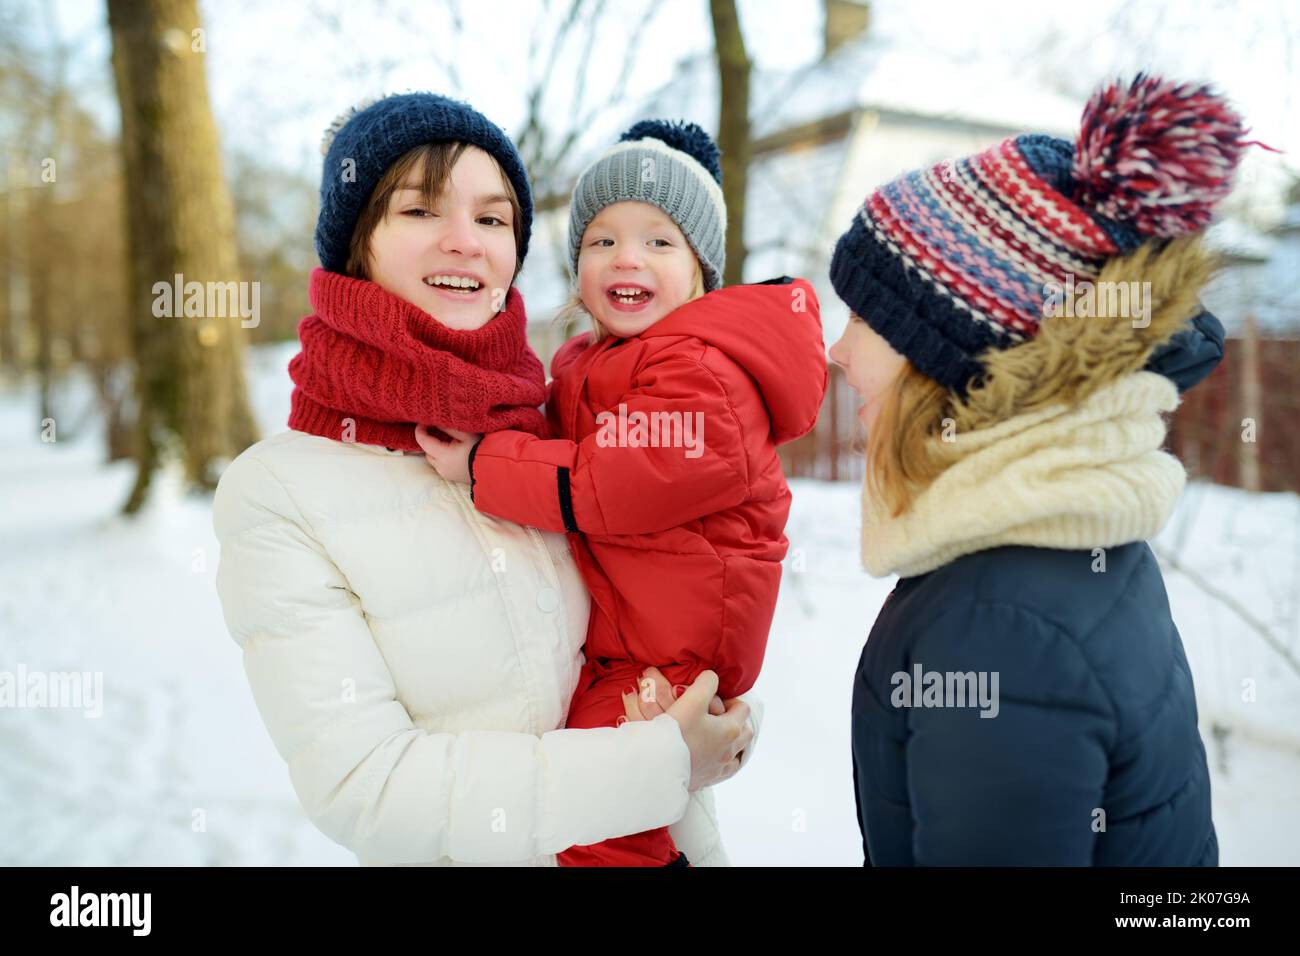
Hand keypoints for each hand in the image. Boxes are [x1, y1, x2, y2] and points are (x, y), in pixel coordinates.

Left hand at [414, 425, 480, 483]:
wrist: (494, 469)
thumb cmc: (481, 450)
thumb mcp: (466, 435)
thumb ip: (448, 428)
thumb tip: (435, 422)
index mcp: (443, 456)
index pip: (423, 441)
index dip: (420, 430)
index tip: (424, 421)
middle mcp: (440, 467)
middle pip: (427, 451)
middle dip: (429, 439)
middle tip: (436, 428)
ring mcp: (445, 474)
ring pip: (433, 459)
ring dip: (435, 449)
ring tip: (446, 439)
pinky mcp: (450, 477)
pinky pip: (440, 464)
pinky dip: (442, 456)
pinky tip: (452, 449)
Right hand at [621, 668, 749, 791]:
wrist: (657, 765)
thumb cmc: (676, 731)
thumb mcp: (692, 699)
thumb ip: (706, 683)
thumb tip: (712, 678)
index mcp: (730, 730)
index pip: (743, 709)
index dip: (731, 700)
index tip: (714, 699)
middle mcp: (729, 751)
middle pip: (744, 732)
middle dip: (734, 721)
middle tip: (716, 716)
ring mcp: (719, 768)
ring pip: (736, 754)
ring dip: (730, 743)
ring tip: (713, 736)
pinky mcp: (707, 780)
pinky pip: (724, 770)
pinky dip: (721, 761)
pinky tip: (708, 756)